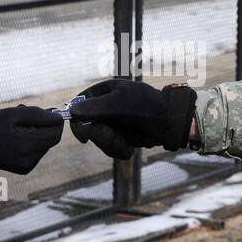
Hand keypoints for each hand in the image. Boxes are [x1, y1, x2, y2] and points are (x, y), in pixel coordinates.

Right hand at [0, 105, 63, 173]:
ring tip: (18, 128)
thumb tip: (57, 117)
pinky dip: (31, 144)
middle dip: (45, 127)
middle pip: (51, 140)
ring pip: (44, 146)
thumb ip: (38, 114)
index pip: (55, 133)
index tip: (50, 112)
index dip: (56, 121)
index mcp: (26, 144)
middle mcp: (29, 158)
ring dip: (37, 135)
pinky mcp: (24, 169)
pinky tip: (16, 140)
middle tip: (29, 118)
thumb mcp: (13, 114)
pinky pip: (36, 153)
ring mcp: (27, 166)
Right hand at [68, 79, 196, 159]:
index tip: (83, 135)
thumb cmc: (147, 107)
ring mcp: (110, 122)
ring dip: (110, 144)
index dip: (77, 120)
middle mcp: (104, 107)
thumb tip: (72, 111)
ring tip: (125, 144)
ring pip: (97, 139)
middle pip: (86, 125)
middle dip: (100, 136)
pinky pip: (108, 147)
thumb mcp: (120, 104)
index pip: (79, 104)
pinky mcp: (117, 136)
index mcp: (103, 92)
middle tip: (113, 138)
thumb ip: (96, 107)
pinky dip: (117, 149)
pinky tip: (128, 148)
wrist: (169, 123)